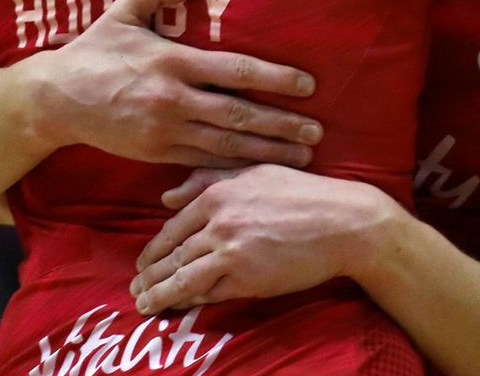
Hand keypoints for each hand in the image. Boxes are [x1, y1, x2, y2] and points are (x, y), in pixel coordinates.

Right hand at [30, 0, 322, 168]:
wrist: (55, 99)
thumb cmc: (93, 52)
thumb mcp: (122, 12)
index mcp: (172, 62)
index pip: (235, 70)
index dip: (275, 78)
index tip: (307, 85)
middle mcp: (173, 99)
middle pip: (239, 113)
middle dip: (282, 124)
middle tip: (317, 132)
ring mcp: (165, 130)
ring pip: (227, 144)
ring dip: (267, 151)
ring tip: (302, 156)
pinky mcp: (156, 153)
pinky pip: (203, 161)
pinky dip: (234, 166)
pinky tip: (260, 169)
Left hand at [128, 164, 397, 313]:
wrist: (344, 223)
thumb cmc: (304, 195)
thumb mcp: (255, 173)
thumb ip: (208, 180)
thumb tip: (165, 196)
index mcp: (218, 193)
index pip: (173, 227)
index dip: (153, 249)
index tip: (143, 262)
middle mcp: (218, 221)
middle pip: (171, 254)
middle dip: (149, 275)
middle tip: (136, 288)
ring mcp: (230, 251)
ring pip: (181, 277)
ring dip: (159, 294)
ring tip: (146, 304)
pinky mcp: (246, 278)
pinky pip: (207, 293)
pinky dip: (188, 301)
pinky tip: (178, 306)